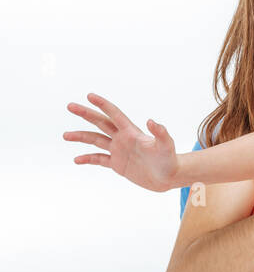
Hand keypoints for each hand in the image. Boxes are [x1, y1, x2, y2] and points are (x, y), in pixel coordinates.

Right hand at [63, 93, 180, 191]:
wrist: (169, 177)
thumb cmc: (170, 160)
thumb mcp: (166, 145)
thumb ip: (161, 133)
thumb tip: (151, 120)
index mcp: (132, 132)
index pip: (115, 114)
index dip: (103, 104)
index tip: (89, 95)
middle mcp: (123, 139)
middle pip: (101, 123)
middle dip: (86, 114)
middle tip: (70, 106)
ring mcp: (119, 151)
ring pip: (96, 140)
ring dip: (81, 136)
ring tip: (66, 135)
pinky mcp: (117, 164)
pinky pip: (99, 159)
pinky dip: (87, 159)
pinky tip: (77, 160)